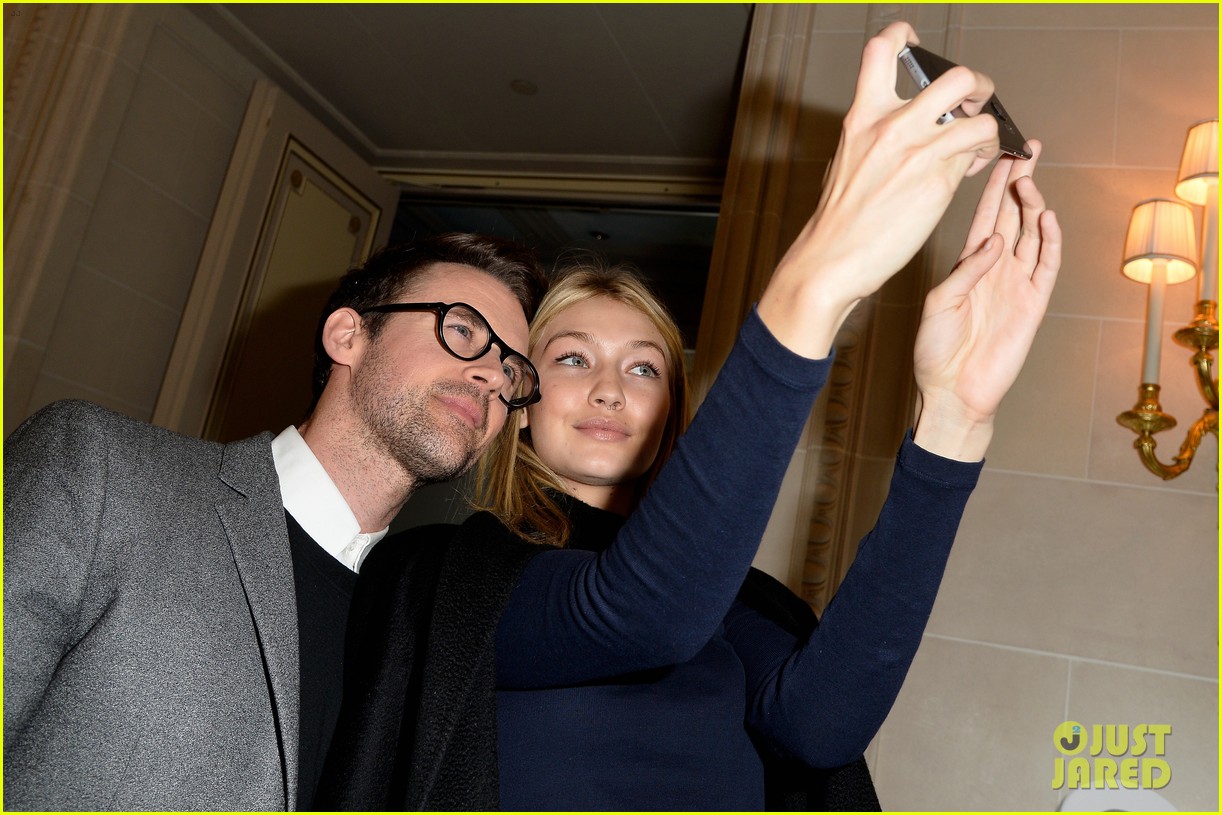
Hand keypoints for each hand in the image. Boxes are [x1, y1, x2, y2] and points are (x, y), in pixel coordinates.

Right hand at [758, 21, 1001, 358]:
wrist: (832, 258)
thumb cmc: (839, 219)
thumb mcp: (847, 159)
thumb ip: (878, 134)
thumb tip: (912, 127)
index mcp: (863, 116)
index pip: (882, 49)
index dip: (903, 35)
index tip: (914, 41)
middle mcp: (893, 126)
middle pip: (954, 76)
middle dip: (976, 84)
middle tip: (974, 99)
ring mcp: (920, 152)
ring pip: (980, 118)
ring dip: (988, 128)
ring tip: (980, 143)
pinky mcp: (941, 180)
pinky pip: (978, 154)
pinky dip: (984, 157)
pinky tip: (973, 168)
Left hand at [912, 139, 1061, 460]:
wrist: (951, 391)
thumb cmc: (935, 350)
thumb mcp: (939, 302)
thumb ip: (965, 270)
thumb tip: (993, 241)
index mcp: (968, 264)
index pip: (986, 214)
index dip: (995, 185)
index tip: (1003, 154)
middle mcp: (995, 268)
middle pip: (1013, 215)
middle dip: (1021, 182)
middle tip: (1027, 149)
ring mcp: (1016, 283)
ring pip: (1032, 234)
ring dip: (1033, 206)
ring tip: (1029, 180)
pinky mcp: (1033, 303)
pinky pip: (1046, 266)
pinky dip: (1050, 241)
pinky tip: (1047, 218)